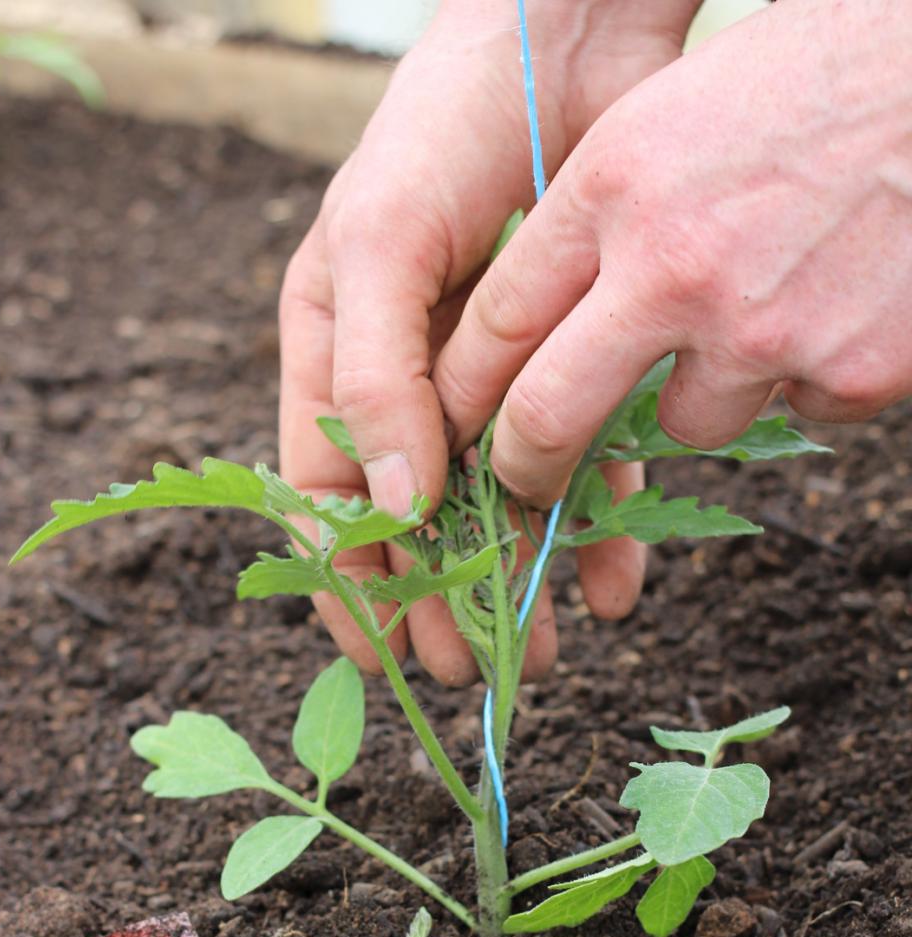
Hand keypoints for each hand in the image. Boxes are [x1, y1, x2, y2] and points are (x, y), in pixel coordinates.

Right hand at [279, 0, 699, 682]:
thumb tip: (387, 510)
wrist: (562, 45)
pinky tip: (618, 577)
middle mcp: (409, 379)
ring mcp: (490, 379)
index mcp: (332, 353)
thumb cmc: (441, 130)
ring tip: (545, 651)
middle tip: (466, 673)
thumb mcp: (377, 248)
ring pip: (500, 506)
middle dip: (437, 600)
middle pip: (414, 517)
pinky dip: (600, 524)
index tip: (375, 651)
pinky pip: (581, 462)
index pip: (322, 491)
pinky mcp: (569, 366)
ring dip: (520, 582)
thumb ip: (372, 380)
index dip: (343, 577)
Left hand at [434, 0, 911, 506]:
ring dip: (708, 392)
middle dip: (526, 467)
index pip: (498, 323)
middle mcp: (673, 265)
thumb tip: (548, 328)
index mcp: (612, 188)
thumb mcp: (664, 121)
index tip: (458, 423)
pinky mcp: (851, 369)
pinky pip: (799, 410)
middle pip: (550, 414)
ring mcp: (763, 326)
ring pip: (688, 425)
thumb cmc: (802, 79)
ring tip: (759, 310)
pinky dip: (807, 375)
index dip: (465, 388)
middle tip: (524, 483)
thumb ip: (597, 224)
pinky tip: (837, 301)